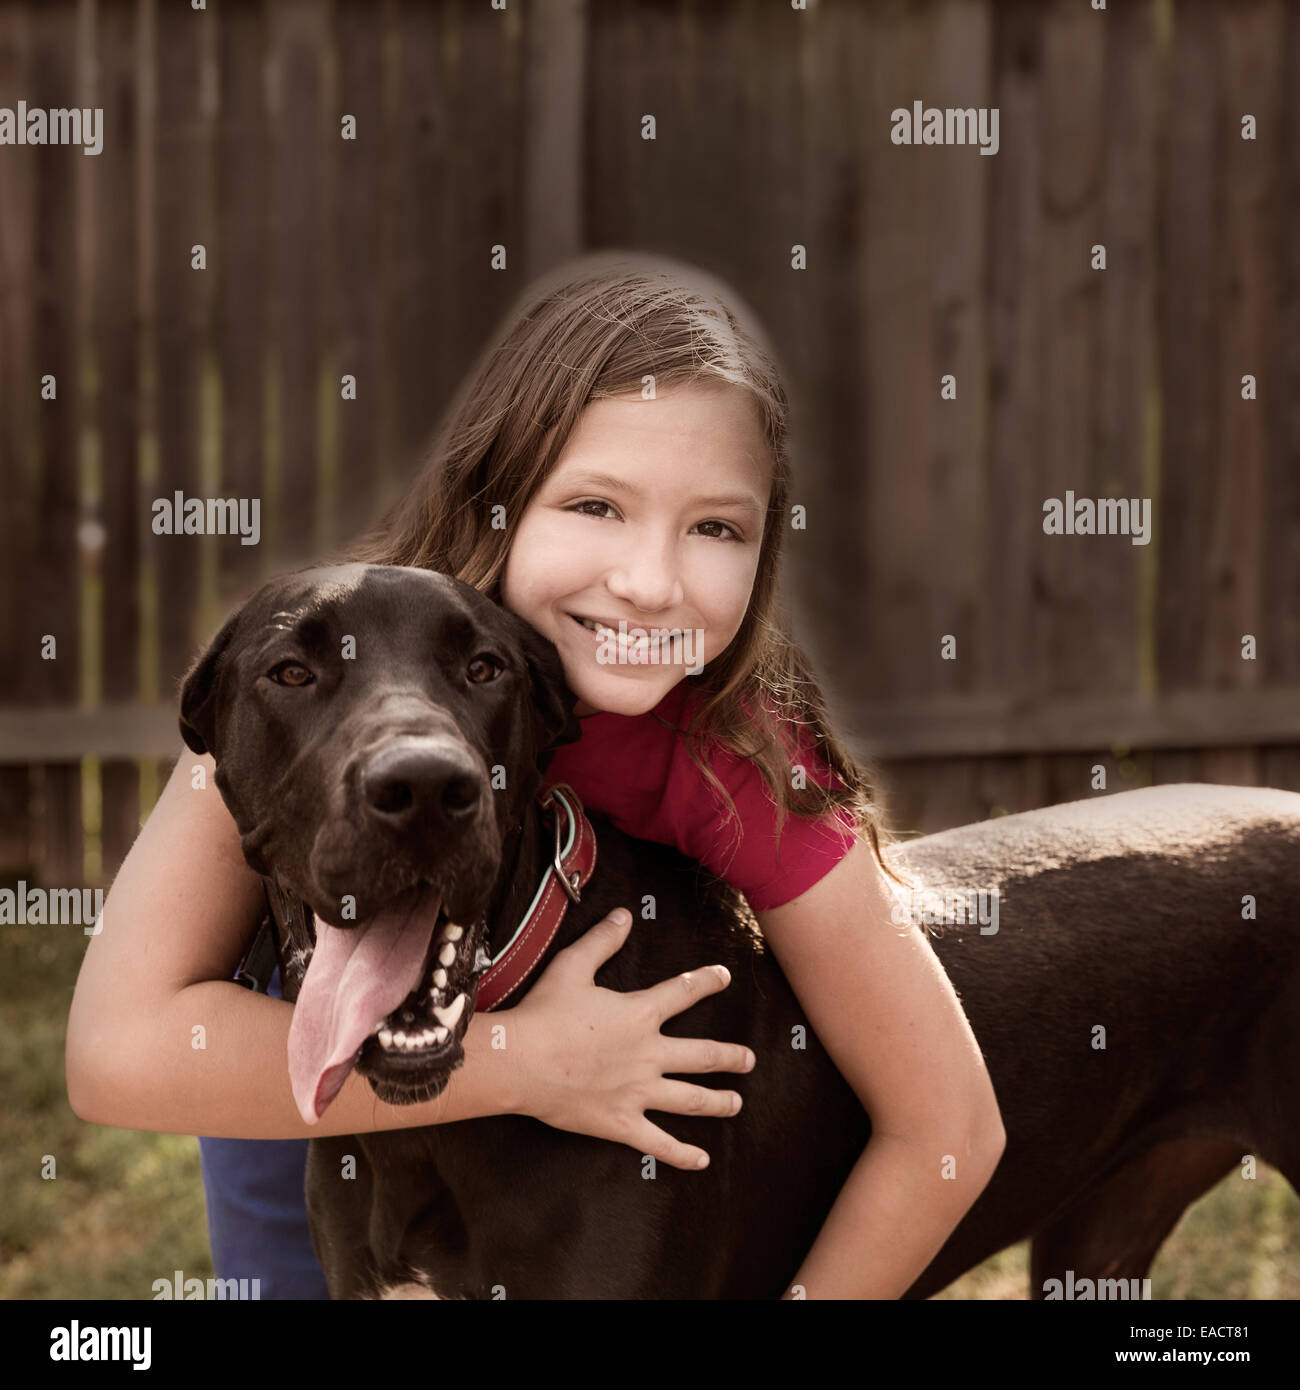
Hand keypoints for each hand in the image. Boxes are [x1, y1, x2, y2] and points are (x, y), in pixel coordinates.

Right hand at [504, 907, 754, 1170]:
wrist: (520, 1061)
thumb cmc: (544, 1012)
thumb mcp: (573, 966)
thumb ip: (602, 940)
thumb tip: (624, 914)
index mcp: (640, 1014)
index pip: (684, 992)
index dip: (707, 981)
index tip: (724, 977)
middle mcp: (649, 1054)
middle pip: (701, 1055)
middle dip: (729, 1057)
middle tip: (749, 1059)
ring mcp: (638, 1092)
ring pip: (690, 1100)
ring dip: (718, 1102)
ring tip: (736, 1103)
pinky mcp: (621, 1122)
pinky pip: (658, 1142)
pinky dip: (682, 1154)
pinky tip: (702, 1161)